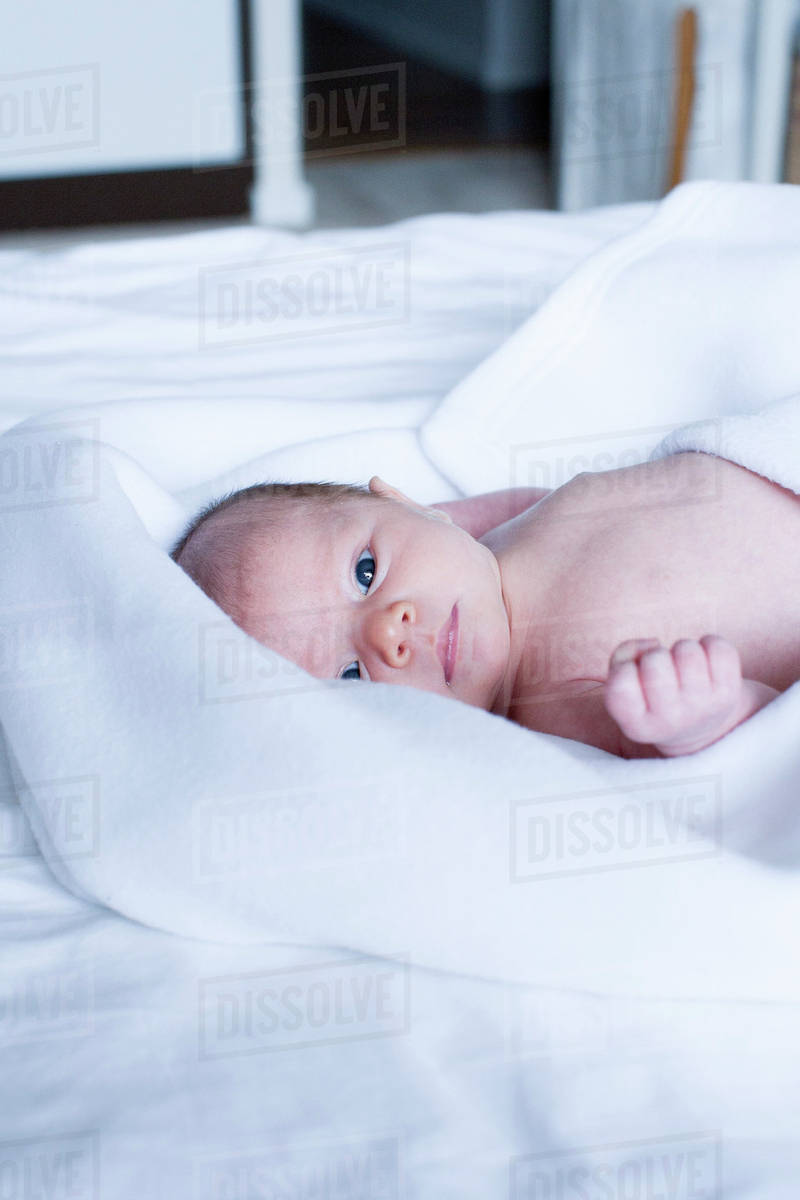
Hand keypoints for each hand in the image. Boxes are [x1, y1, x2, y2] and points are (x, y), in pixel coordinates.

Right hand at [604, 635, 746, 755]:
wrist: (701, 728)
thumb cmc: (653, 696)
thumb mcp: (625, 687)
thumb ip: (622, 657)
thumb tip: (653, 642)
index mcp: (637, 726)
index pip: (621, 683)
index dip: (625, 668)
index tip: (635, 676)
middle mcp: (670, 721)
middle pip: (655, 660)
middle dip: (655, 655)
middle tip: (663, 670)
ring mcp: (702, 708)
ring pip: (687, 650)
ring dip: (682, 649)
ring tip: (684, 667)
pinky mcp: (728, 694)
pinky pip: (717, 647)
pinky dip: (709, 644)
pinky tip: (706, 662)